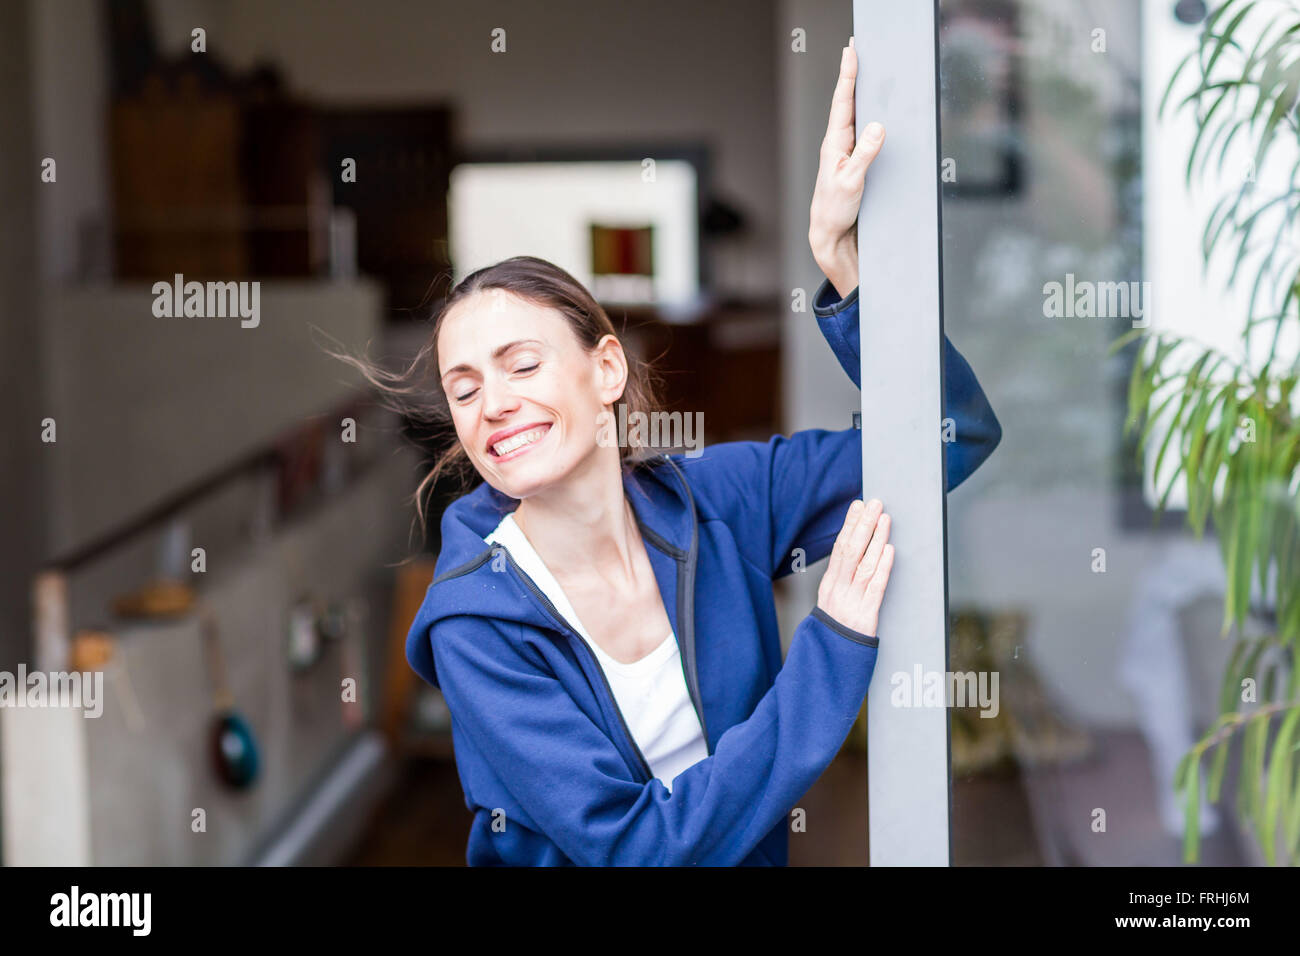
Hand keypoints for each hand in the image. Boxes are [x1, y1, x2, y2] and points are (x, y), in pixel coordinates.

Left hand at [808, 38, 885, 298]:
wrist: (830, 234)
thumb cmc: (834, 210)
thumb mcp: (852, 182)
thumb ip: (864, 154)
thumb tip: (878, 126)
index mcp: (834, 143)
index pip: (843, 102)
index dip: (848, 75)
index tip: (851, 51)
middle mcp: (838, 143)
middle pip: (848, 102)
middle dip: (853, 75)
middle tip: (856, 48)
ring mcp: (846, 152)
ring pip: (855, 115)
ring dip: (861, 92)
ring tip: (865, 69)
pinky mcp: (855, 162)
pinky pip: (863, 132)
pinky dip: (868, 115)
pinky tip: (875, 108)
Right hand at [817, 498, 893, 637]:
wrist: (829, 659)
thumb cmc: (834, 629)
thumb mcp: (830, 600)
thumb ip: (841, 577)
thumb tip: (855, 549)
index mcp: (829, 584)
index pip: (839, 548)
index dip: (849, 525)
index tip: (858, 506)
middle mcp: (838, 590)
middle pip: (850, 551)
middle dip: (863, 524)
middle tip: (875, 504)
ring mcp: (851, 602)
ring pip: (864, 564)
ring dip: (876, 539)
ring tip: (885, 520)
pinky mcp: (865, 616)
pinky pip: (874, 587)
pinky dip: (882, 567)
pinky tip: (889, 551)